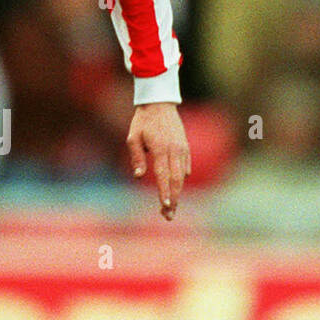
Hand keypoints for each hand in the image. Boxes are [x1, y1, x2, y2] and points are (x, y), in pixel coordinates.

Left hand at [127, 102, 190, 220]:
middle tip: (168, 216)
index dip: (164, 191)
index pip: (163, 175)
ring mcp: (182, 149)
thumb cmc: (143, 121)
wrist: (160, 103)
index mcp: (161, 149)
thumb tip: (138, 175)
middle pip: (176, 180)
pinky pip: (185, 168)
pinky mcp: (186, 148)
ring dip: (177, 193)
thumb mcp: (133, 137)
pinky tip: (175, 189)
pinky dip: (181, 180)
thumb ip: (136, 156)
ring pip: (182, 176)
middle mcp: (174, 150)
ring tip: (171, 207)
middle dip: (173, 200)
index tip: (165, 205)